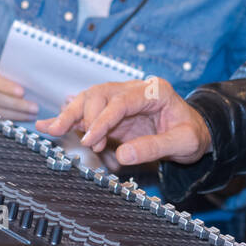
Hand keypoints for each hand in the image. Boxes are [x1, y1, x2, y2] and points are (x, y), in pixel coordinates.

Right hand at [36, 77, 211, 165]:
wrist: (196, 134)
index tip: (91, 139)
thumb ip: (154, 148)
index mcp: (154, 91)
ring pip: (89, 99)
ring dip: (70, 114)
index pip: (121, 101)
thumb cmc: (193, 135)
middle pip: (100, 93)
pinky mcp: (113, 113)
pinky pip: (88, 112)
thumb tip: (123, 155)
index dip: (102, 119)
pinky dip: (69, 119)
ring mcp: (122, 100)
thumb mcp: (183, 143)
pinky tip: (49, 125)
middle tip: (71, 137)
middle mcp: (135, 90)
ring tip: (50, 129)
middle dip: (82, 114)